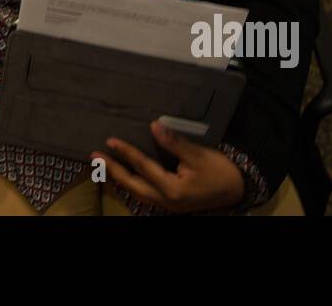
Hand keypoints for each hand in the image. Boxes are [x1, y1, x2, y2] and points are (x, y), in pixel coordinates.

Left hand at [92, 119, 244, 213]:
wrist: (236, 189)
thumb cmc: (219, 171)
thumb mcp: (198, 155)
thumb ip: (174, 142)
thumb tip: (154, 126)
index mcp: (171, 189)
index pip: (142, 168)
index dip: (125, 153)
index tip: (110, 141)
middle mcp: (165, 200)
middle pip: (132, 185)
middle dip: (112, 171)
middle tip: (95, 157)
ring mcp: (166, 204)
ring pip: (136, 192)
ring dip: (119, 178)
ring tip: (103, 165)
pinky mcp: (170, 203)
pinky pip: (144, 193)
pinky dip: (131, 183)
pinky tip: (124, 175)